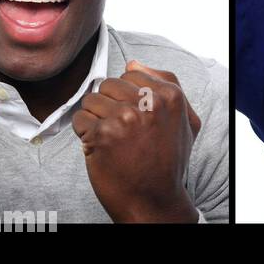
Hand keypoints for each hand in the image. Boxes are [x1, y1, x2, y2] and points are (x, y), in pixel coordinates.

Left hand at [73, 60, 201, 221]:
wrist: (153, 201)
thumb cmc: (168, 162)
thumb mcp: (185, 120)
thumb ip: (166, 85)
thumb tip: (132, 63)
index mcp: (169, 95)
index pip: (131, 73)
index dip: (125, 95)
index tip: (130, 115)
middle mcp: (148, 103)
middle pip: (108, 84)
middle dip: (107, 104)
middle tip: (117, 129)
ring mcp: (124, 118)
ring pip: (91, 100)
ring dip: (94, 119)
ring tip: (108, 138)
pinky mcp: (102, 135)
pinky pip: (79, 120)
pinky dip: (84, 134)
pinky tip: (98, 147)